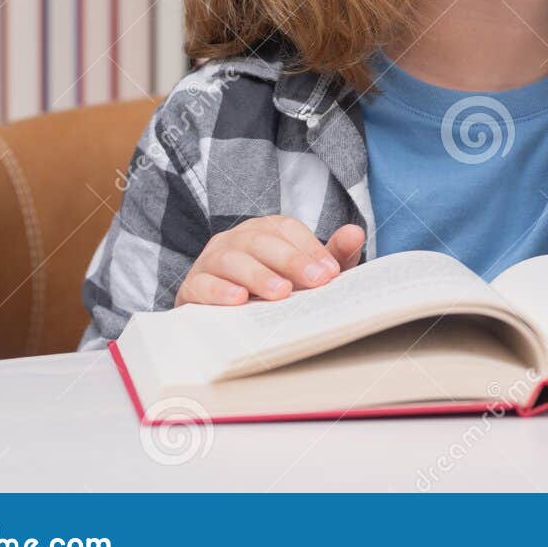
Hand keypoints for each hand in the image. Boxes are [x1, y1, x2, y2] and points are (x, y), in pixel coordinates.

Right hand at [175, 217, 366, 306]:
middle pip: (262, 240)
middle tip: (316, 283)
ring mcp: (211, 260)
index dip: (310, 248)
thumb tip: (355, 231)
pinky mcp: (192, 286)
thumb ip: (331, 256)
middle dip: (291, 260)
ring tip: (280, 293)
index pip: (287, 229)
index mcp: (264, 231)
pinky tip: (238, 300)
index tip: (331, 273)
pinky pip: (202, 283)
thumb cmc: (271, 291)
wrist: (220, 317)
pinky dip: (219, 291)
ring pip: (232, 259)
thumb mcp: (305, 275)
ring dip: (257, 275)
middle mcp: (236, 239)